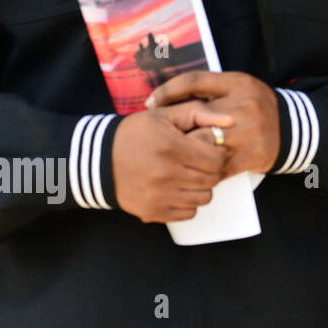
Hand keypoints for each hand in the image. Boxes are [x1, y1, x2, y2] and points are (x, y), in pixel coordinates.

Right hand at [112, 102, 232, 222]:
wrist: (97, 160)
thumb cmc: (135, 134)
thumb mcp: (164, 115)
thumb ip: (199, 113)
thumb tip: (231, 121)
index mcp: (172, 148)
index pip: (216, 160)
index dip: (218, 155)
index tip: (209, 151)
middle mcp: (166, 174)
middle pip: (212, 180)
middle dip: (211, 171)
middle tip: (200, 163)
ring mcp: (159, 196)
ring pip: (203, 198)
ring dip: (201, 187)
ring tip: (188, 175)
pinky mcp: (152, 211)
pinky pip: (188, 213)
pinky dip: (187, 203)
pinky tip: (177, 189)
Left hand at [146, 71, 279, 177]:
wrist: (292, 128)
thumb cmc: (254, 105)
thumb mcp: (235, 86)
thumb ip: (204, 88)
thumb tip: (159, 100)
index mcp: (237, 84)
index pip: (193, 81)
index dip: (167, 91)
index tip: (149, 104)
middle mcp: (244, 106)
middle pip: (195, 118)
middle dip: (175, 130)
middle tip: (158, 138)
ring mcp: (249, 133)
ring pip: (204, 146)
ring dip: (185, 153)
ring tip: (171, 157)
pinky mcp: (251, 156)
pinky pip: (218, 168)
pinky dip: (202, 172)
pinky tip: (191, 172)